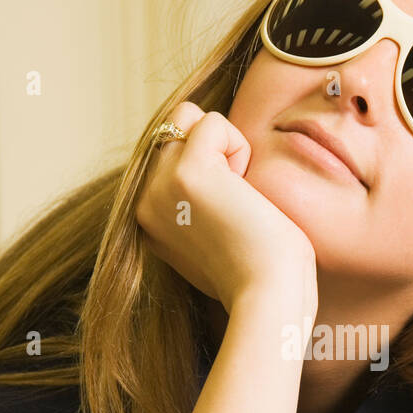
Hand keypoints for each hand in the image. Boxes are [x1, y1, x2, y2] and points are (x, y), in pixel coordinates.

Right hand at [136, 102, 317, 316]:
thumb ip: (195, 202)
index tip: (227, 218)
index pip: (169, 150)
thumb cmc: (259, 270)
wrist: (269, 295)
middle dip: (215, 151)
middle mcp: (144, 201)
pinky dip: (239, 147)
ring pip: (188, 117)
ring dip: (225, 146)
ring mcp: (157, 186)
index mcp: (147, 217)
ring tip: (237, 195)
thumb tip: (208, 163)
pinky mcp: (185, 173)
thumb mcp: (212, 233)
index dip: (211, 168)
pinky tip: (243, 192)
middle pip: (175, 127)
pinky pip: (211, 122)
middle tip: (235, 203)